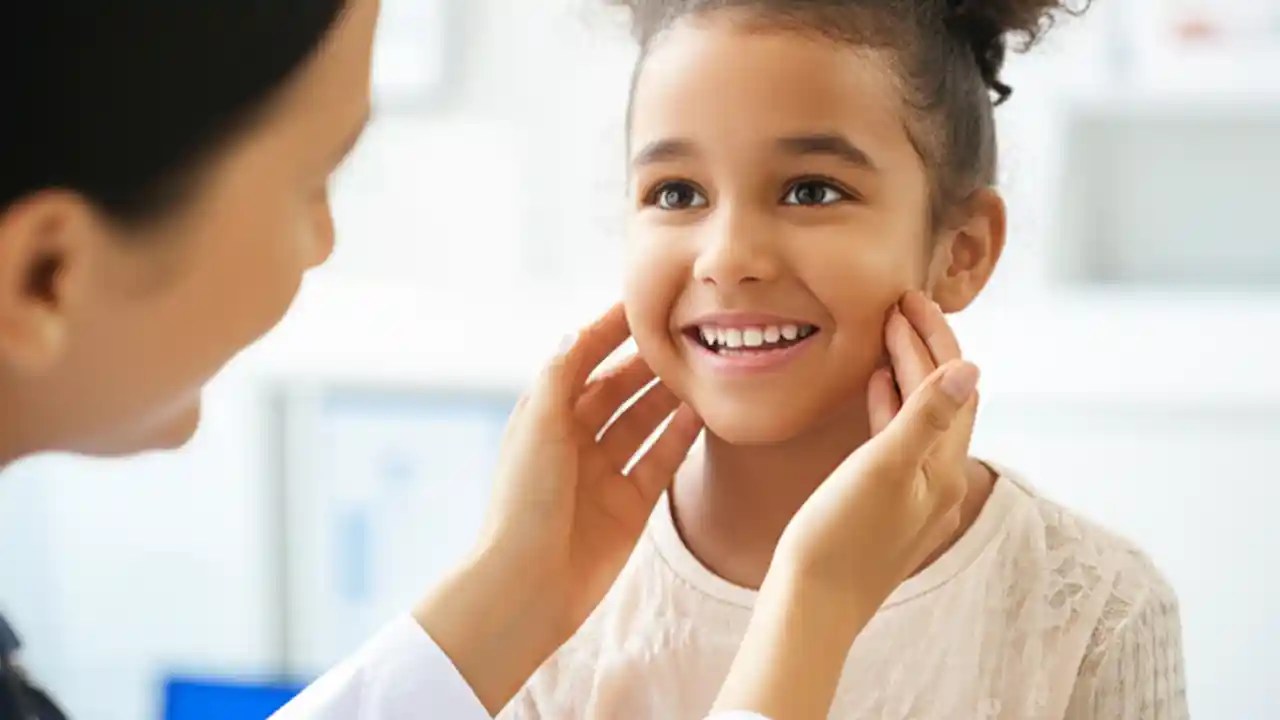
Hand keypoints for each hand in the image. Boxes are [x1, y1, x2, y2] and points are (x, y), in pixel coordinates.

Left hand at [415, 304, 701, 713]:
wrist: (529, 584)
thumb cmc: (524, 501)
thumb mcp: (539, 424)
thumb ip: (562, 374)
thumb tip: (581, 329)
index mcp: (545, 418)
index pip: (582, 361)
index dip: (610, 332)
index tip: (644, 303)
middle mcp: (574, 441)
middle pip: (617, 390)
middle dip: (648, 363)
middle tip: (687, 335)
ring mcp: (603, 474)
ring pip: (643, 423)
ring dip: (668, 396)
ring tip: (702, 368)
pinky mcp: (630, 506)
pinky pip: (660, 461)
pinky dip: (679, 437)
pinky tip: (701, 413)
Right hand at [713, 291, 977, 719]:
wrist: (811, 608)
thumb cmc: (839, 539)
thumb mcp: (884, 468)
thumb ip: (926, 415)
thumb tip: (971, 366)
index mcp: (944, 469)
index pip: (953, 386)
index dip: (934, 338)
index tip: (909, 298)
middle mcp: (940, 483)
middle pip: (944, 399)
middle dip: (925, 349)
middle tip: (900, 305)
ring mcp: (915, 497)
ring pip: (923, 419)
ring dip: (908, 374)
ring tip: (888, 334)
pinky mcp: (886, 507)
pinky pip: (900, 442)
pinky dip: (890, 408)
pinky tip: (872, 391)